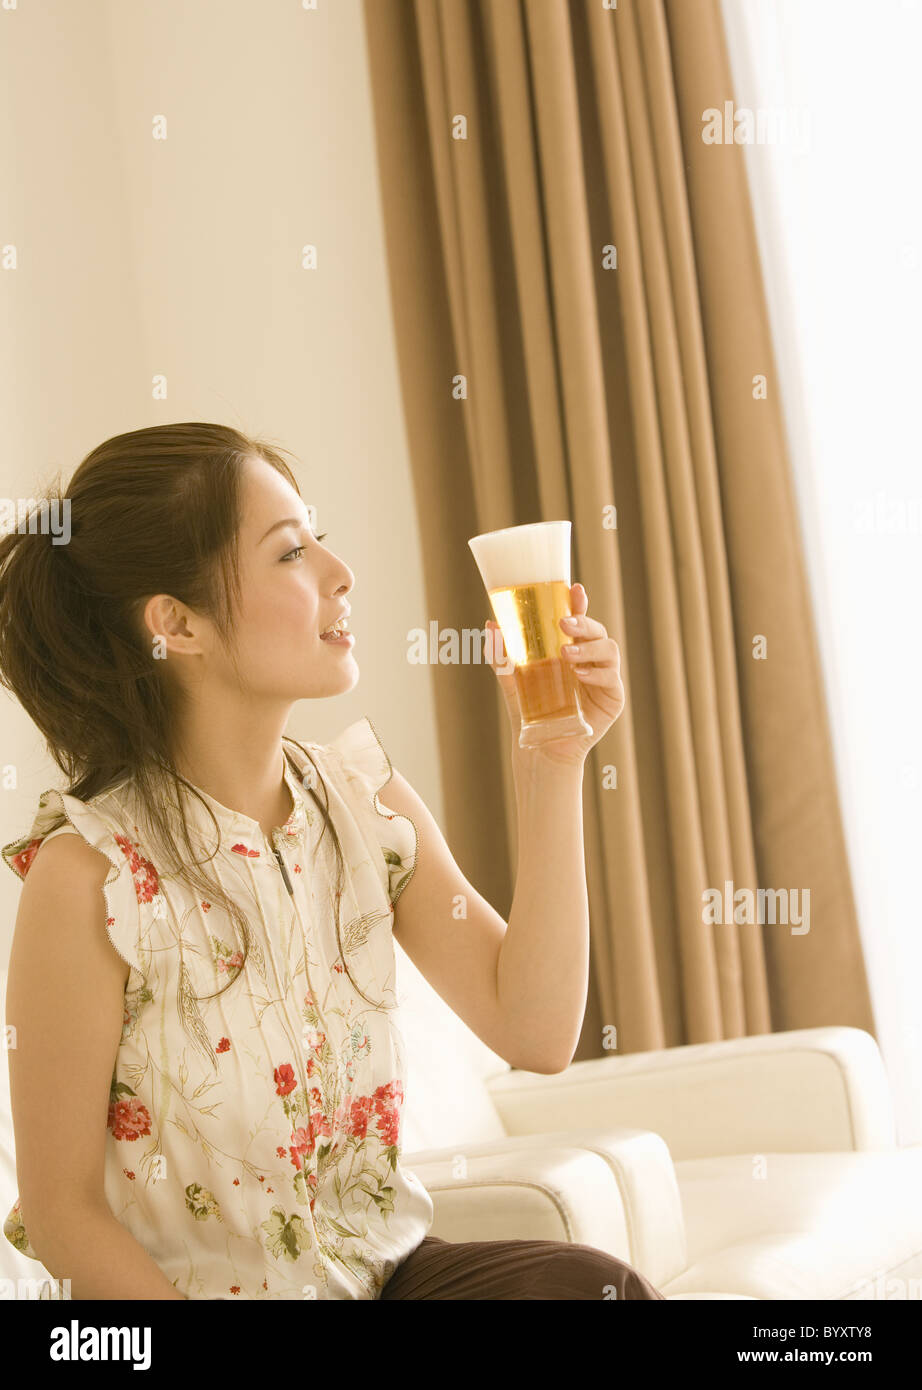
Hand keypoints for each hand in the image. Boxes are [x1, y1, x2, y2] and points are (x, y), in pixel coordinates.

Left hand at [485, 582, 624, 766]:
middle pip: (596, 630)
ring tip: (566, 655)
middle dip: (583, 622)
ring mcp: (604, 676)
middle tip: (564, 623)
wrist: (541, 748)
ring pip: (608, 649)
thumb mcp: (512, 681)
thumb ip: (502, 656)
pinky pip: (612, 677)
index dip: (578, 603)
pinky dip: (597, 673)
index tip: (573, 589)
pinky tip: (579, 675)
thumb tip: (490, 626)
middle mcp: (590, 658)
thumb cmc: (531, 711)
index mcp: (570, 648)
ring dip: (588, 647)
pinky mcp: (613, 697)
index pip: (578, 619)